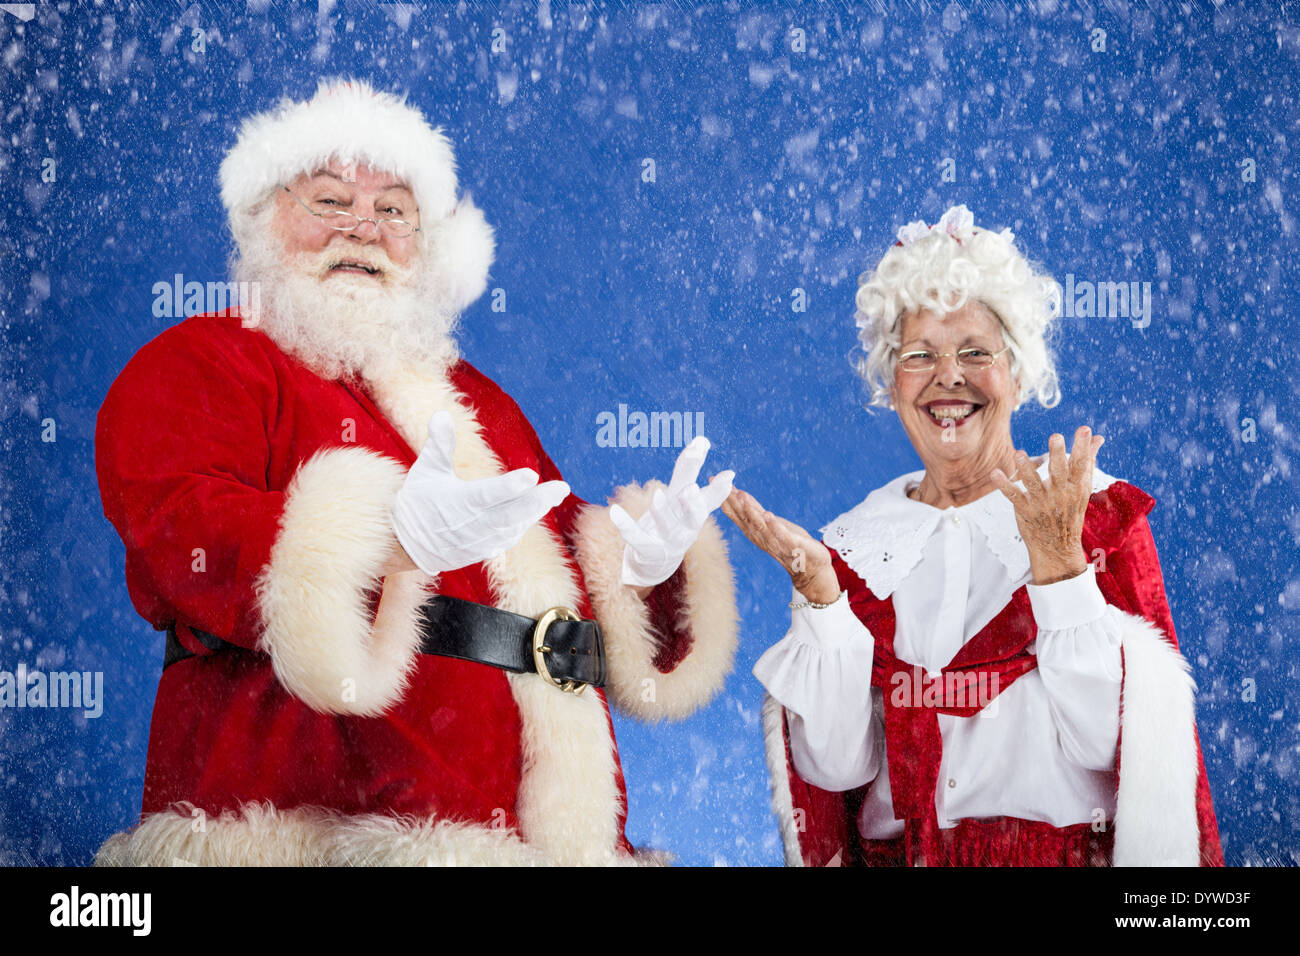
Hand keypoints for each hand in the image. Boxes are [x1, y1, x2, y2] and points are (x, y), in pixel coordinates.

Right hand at [392, 411, 569, 574]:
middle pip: (510, 514)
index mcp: (458, 503)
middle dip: (538, 501)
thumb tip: (442, 413)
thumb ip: (439, 443)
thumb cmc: (417, 501)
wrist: (404, 544)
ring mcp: (478, 541)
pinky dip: (522, 526)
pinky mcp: (481, 551)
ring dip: (535, 512)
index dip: (510, 487)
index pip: (488, 494)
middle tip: (561, 488)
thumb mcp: (425, 469)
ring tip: (555, 495)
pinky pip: (507, 539)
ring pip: (513, 527)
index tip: (531, 475)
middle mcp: (471, 525)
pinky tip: (536, 511)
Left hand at [609, 436, 733, 587]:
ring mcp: (667, 540)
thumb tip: (702, 439)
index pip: (709, 499)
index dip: (719, 489)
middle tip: (690, 490)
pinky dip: (625, 525)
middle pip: (693, 517)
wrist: (656, 560)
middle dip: (693, 505)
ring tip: (657, 495)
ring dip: (662, 513)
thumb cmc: (673, 521)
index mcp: (695, 513)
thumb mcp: (680, 496)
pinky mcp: (647, 549)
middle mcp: (685, 528)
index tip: (728, 475)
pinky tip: (614, 511)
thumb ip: (689, 470)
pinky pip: (635, 537)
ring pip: (666, 528)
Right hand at [721, 486, 838, 604]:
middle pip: (745, 517)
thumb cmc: (788, 543)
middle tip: (724, 487)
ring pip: (759, 525)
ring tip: (742, 497)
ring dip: (750, 511)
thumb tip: (737, 494)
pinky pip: (781, 534)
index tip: (715, 481)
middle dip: (734, 502)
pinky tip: (767, 515)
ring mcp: (775, 541)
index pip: (737, 512)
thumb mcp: (768, 523)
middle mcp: (761, 536)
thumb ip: (753, 511)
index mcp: (754, 530)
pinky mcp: (792, 545)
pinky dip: (773, 525)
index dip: (726, 498)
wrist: (808, 569)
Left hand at [991, 426, 1103, 585]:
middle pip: (1059, 471)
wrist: (1058, 548)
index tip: (1084, 430)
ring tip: (1019, 453)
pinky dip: (1004, 485)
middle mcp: (1060, 493)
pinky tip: (995, 473)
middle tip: (1056, 437)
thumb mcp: (1082, 488)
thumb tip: (1098, 438)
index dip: (1083, 447)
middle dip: (1058, 455)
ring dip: (1026, 469)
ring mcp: (1042, 502)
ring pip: (1034, 483)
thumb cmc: (1070, 511)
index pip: (1081, 464)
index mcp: (1076, 487)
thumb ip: (1088, 461)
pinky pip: (1013, 496)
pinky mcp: (1025, 510)